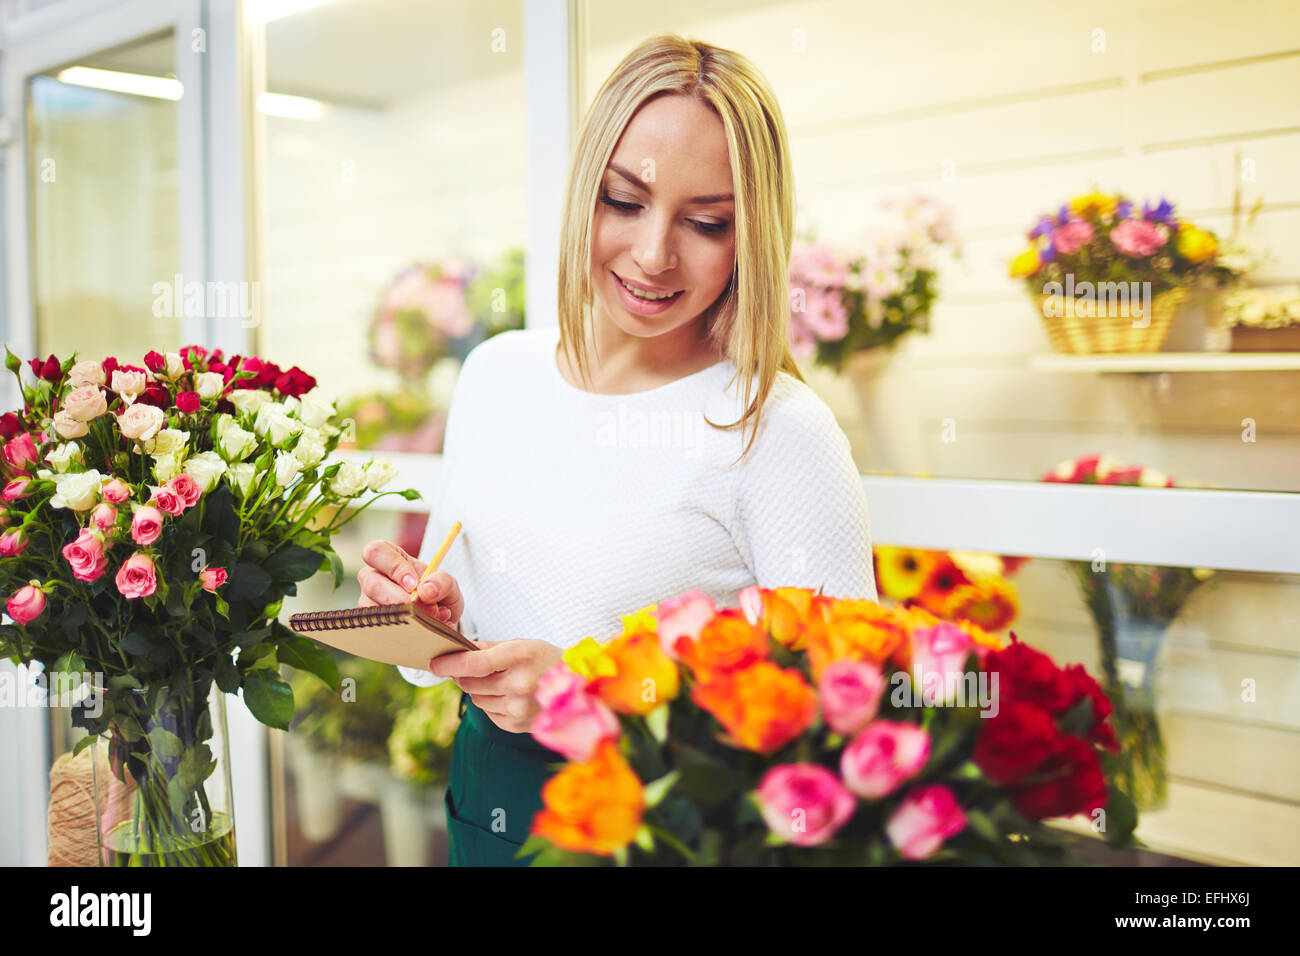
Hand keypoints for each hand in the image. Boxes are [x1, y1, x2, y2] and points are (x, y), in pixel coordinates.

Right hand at [357, 538, 463, 627]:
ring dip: (409, 617)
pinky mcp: (371, 624)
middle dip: (402, 599)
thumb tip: (425, 590)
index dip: (394, 567)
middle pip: (372, 584)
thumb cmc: (439, 595)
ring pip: (376, 610)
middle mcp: (373, 578)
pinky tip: (421, 629)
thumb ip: (442, 582)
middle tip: (427, 608)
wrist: (440, 622)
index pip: (376, 552)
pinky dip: (406, 631)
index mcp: (389, 558)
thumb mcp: (448, 585)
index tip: (414, 584)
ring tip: (432, 618)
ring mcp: (368, 603)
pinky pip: (381, 629)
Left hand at [430, 639, 563, 733]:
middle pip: (470, 682)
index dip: (450, 663)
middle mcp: (519, 684)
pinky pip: (488, 712)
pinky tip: (508, 696)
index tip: (435, 663)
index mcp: (520, 656)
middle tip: (470, 667)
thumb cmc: (548, 661)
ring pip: (476, 698)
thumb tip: (458, 649)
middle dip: (464, 674)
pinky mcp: (516, 724)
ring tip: (498, 681)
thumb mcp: (523, 644)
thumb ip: (489, 647)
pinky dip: (491, 703)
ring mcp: (517, 707)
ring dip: (478, 689)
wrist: (580, 689)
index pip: (474, 663)